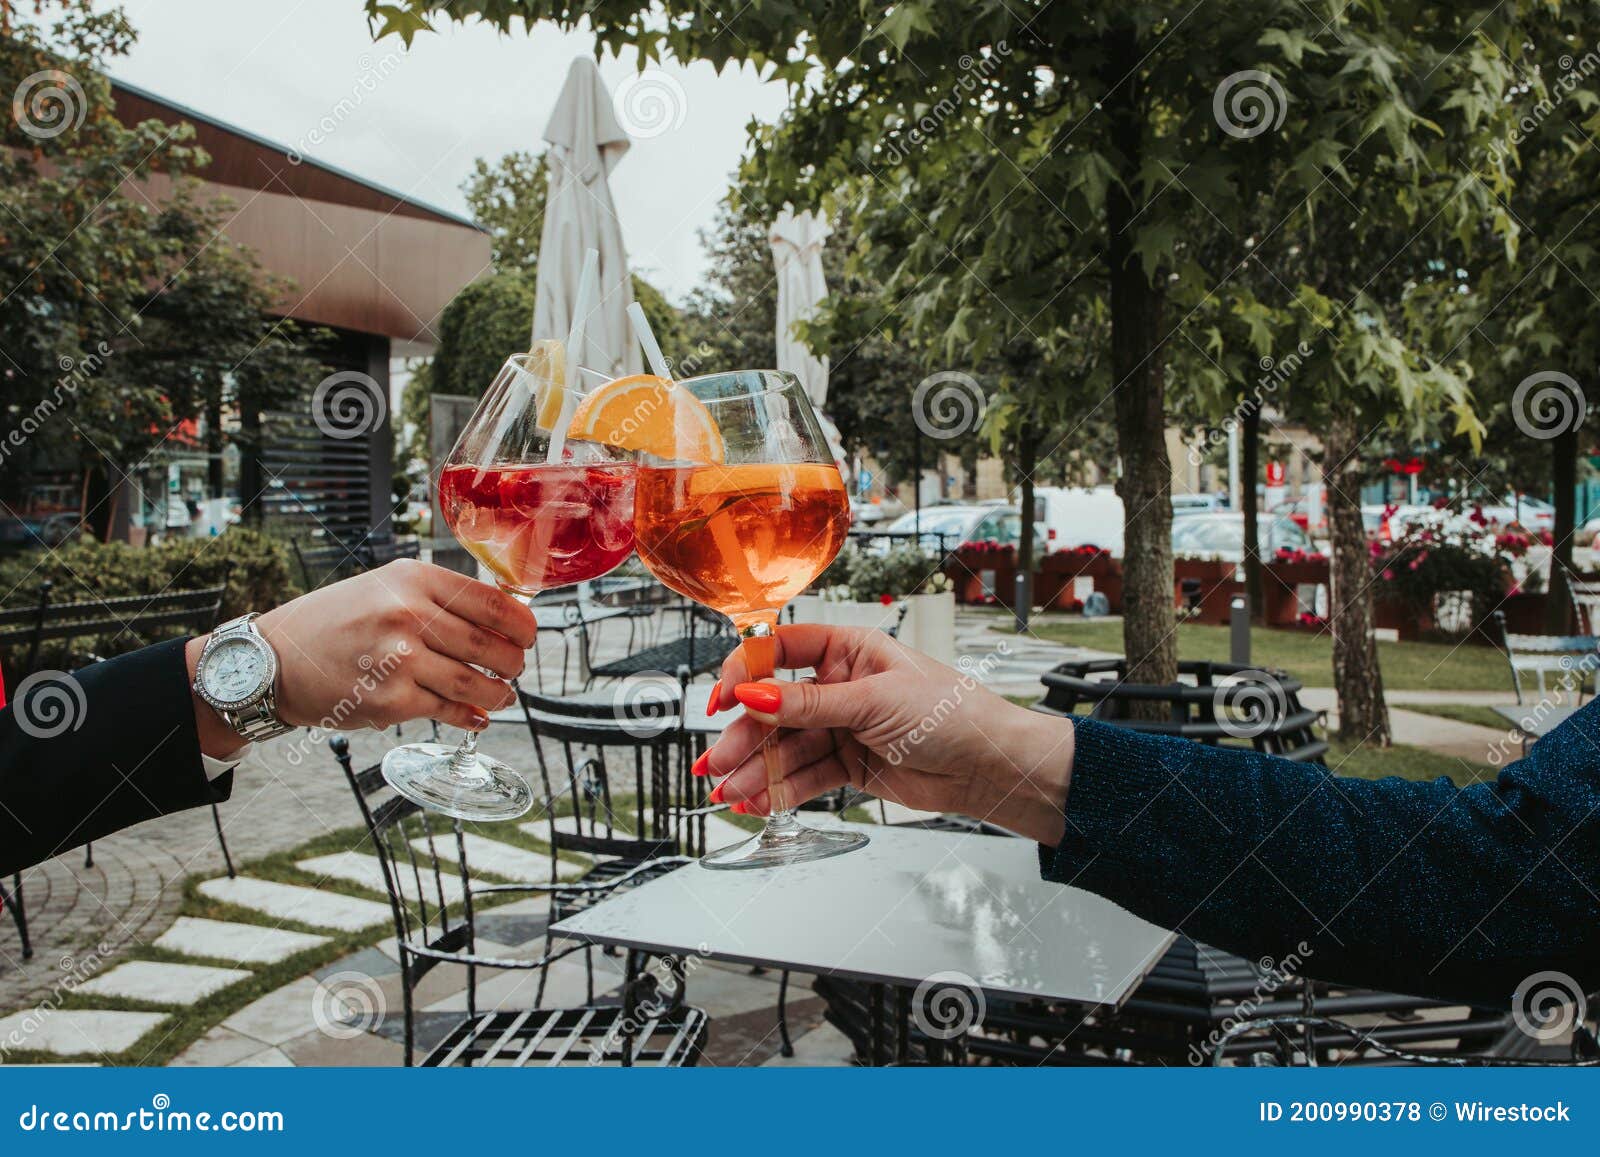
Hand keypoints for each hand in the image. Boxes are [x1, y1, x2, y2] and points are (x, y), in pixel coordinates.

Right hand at [188, 560, 536, 753]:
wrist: (276, 659)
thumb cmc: (336, 621)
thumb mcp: (387, 586)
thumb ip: (440, 597)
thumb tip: (502, 617)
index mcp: (415, 579)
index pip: (495, 604)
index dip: (523, 626)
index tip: (527, 636)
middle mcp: (409, 615)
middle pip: (493, 646)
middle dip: (514, 663)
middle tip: (514, 668)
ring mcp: (400, 660)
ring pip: (477, 683)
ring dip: (499, 694)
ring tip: (501, 694)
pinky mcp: (391, 701)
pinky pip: (450, 711)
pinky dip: (472, 717)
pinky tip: (477, 716)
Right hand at [701, 625, 1074, 844]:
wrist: (988, 767)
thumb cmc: (952, 714)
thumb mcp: (875, 701)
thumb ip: (810, 705)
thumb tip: (755, 695)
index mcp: (848, 649)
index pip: (781, 651)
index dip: (747, 671)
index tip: (725, 696)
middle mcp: (840, 685)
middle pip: (775, 708)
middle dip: (745, 736)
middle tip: (717, 761)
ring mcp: (843, 727)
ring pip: (786, 748)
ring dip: (755, 770)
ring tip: (728, 792)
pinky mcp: (849, 765)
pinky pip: (805, 776)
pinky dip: (779, 790)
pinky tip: (755, 801)